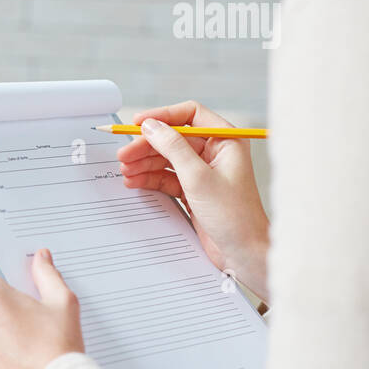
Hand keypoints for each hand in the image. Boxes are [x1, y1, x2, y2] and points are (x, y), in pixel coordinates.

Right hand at [116, 101, 269, 301]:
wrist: (244, 252)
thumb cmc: (234, 216)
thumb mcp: (198, 177)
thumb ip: (173, 148)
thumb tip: (152, 126)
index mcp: (225, 141)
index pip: (190, 115)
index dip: (162, 116)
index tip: (138, 123)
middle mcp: (215, 152)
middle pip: (173, 138)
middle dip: (147, 146)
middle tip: (124, 154)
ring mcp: (203, 172)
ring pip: (167, 158)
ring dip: (144, 163)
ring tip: (125, 171)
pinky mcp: (194, 190)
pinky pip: (167, 177)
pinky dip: (150, 178)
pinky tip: (135, 181)